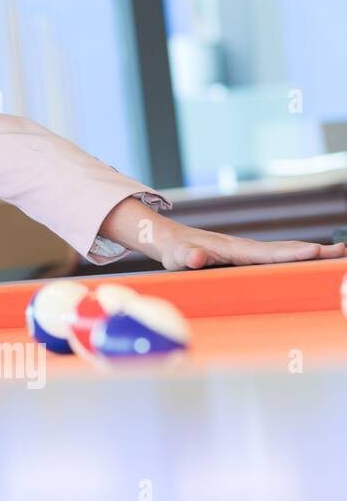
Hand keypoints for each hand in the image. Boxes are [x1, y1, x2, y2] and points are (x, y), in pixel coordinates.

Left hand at [152, 224, 345, 270]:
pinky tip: (311, 261)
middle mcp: (245, 247)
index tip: (315, 251)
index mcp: (233, 249)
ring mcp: (248, 251)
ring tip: (339, 254)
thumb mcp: (177, 255)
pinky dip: (298, 257)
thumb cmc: (174, 250)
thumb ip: (187, 257)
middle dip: (313, 251)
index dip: (290, 254)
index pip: (267, 253)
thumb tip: (197, 258)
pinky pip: (277, 257)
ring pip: (284, 251)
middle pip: (285, 249)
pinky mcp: (247, 256)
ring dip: (311, 253)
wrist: (171, 239)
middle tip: (342, 252)